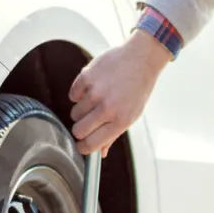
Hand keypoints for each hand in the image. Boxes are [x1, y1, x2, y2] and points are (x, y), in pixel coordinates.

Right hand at [69, 30, 171, 155]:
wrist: (141, 59)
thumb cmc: (138, 88)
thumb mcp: (132, 115)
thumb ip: (114, 134)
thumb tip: (100, 153)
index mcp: (121, 121)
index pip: (92, 143)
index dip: (83, 148)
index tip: (81, 146)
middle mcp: (108, 108)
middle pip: (78, 130)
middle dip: (80, 130)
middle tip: (88, 122)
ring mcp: (96, 92)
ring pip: (75, 113)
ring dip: (82, 111)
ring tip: (96, 101)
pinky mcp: (86, 77)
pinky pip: (73, 95)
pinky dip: (79, 94)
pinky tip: (92, 88)